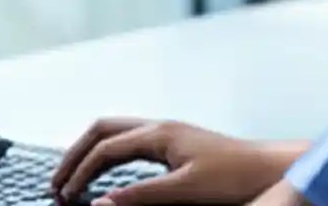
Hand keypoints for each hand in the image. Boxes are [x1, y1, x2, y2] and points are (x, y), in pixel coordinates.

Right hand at [51, 118, 302, 204]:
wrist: (270, 169)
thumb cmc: (236, 177)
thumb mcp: (186, 190)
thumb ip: (142, 195)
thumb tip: (101, 203)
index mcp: (158, 134)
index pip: (104, 149)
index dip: (79, 173)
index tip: (65, 198)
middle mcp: (159, 128)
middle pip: (101, 130)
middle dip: (75, 155)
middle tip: (58, 184)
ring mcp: (167, 133)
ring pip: (114, 133)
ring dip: (90, 153)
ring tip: (74, 179)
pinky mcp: (175, 144)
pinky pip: (129, 142)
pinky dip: (108, 155)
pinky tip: (108, 174)